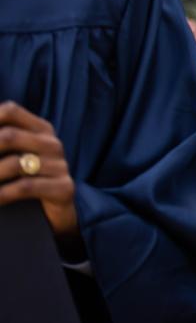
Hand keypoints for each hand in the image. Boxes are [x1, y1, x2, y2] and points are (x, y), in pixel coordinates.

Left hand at [0, 102, 78, 238]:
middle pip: (10, 135)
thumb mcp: (16, 155)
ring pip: (14, 164)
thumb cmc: (28, 178)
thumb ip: (4, 142)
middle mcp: (52, 143)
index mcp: (41, 129)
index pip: (11, 111)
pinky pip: (25, 187)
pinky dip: (1, 194)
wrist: (56, 211)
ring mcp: (60, 165)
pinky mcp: (63, 187)